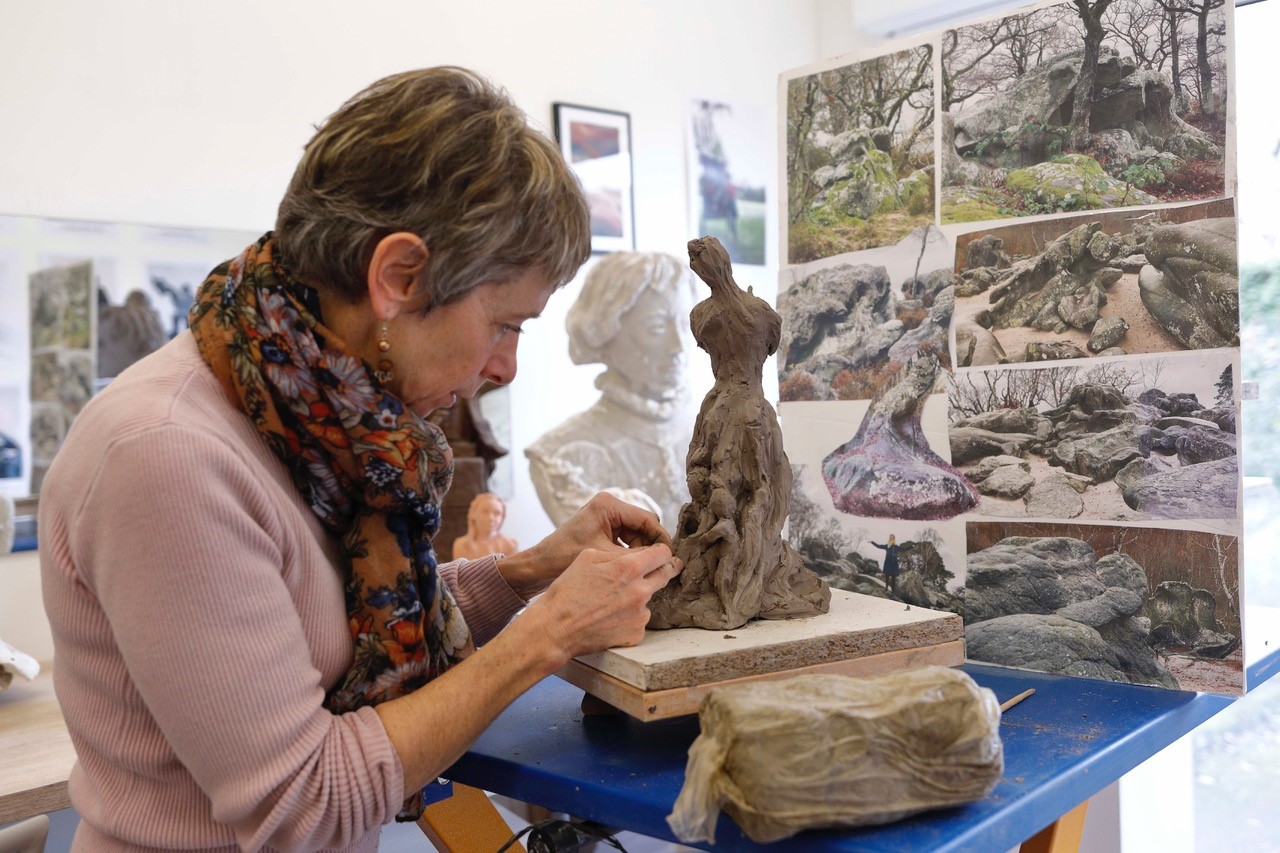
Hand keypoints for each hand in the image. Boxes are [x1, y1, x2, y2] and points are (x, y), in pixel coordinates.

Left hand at [501, 493, 672, 596]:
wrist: (537, 568)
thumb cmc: (564, 559)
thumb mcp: (606, 557)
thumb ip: (637, 557)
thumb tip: (667, 560)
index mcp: (608, 505)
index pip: (648, 519)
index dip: (660, 539)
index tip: (669, 558)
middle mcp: (608, 506)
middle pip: (644, 526)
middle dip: (650, 547)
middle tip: (659, 568)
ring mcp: (605, 517)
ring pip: (637, 536)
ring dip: (641, 553)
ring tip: (644, 572)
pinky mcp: (602, 530)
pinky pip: (625, 541)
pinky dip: (630, 555)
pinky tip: (631, 570)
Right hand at [522, 543, 681, 662]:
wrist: (556, 628)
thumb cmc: (568, 590)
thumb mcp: (588, 557)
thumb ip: (617, 553)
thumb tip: (636, 554)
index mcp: (629, 568)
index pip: (663, 553)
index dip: (661, 551)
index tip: (659, 554)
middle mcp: (640, 590)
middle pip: (665, 575)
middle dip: (662, 570)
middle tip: (655, 571)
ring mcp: (640, 614)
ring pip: (649, 599)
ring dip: (639, 597)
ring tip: (613, 602)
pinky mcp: (636, 634)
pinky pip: (639, 620)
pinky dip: (630, 618)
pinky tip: (610, 618)